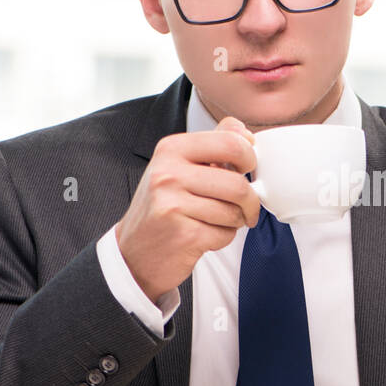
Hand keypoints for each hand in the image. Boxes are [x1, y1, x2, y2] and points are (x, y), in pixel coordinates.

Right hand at [114, 116, 260, 301]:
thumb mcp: (180, 165)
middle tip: (246, 207)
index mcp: (171, 149)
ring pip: (234, 212)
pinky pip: (225, 234)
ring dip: (235, 221)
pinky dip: (223, 238)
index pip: (230, 142)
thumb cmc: (164, 205)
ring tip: (216, 221)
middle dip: (250, 200)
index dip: (249, 158)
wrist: (135, 251)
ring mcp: (173, 205)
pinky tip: (204, 235)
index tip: (247, 169)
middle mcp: (168, 174)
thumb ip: (214, 144)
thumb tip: (247, 134)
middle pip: (238, 184)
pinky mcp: (182, 235)